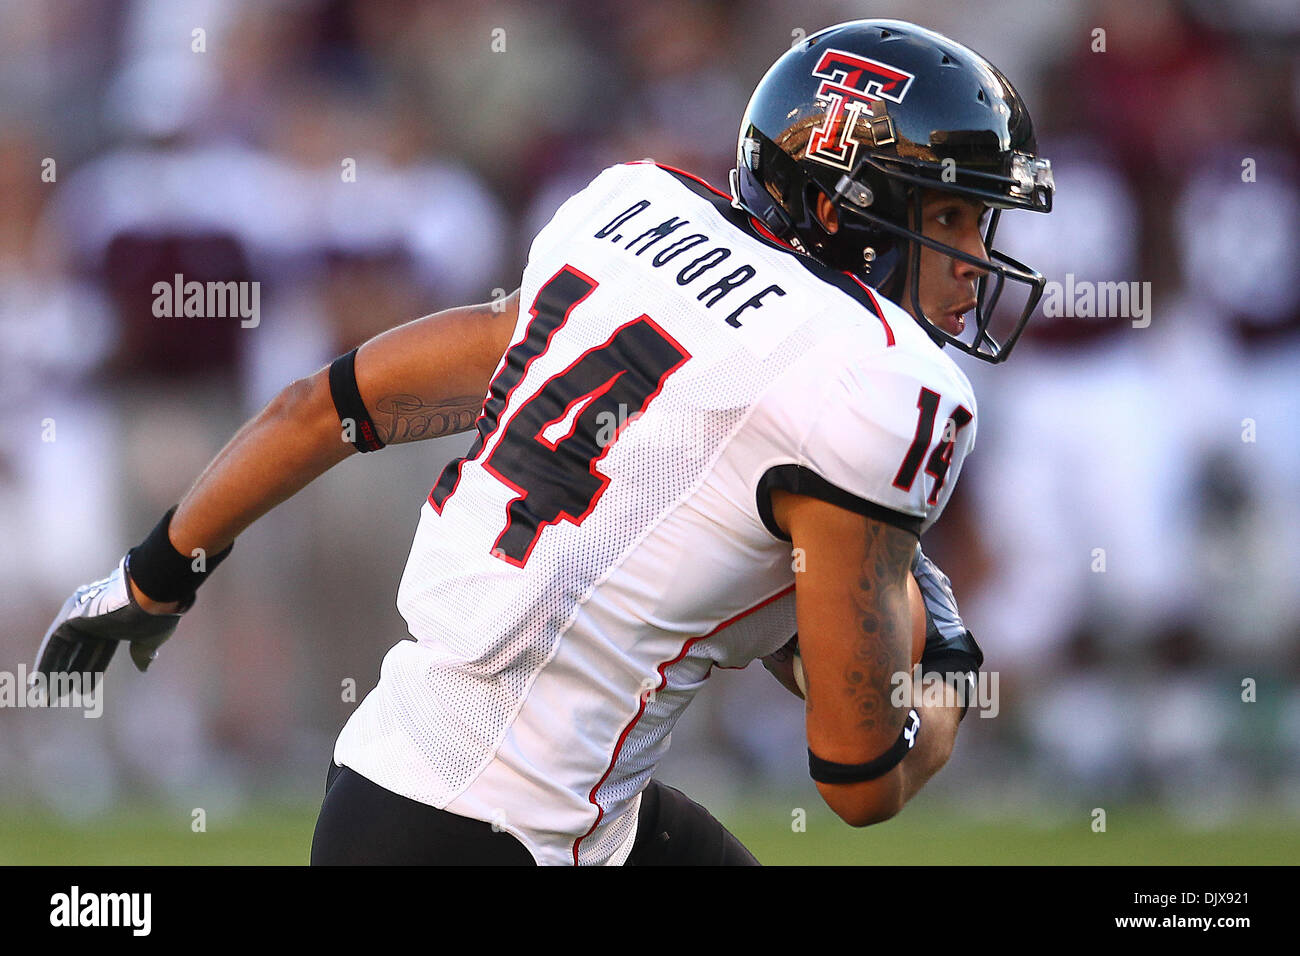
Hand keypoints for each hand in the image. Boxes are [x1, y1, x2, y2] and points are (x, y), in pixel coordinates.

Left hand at [33, 557, 190, 692]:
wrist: (152, 594)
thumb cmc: (156, 616)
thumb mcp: (151, 639)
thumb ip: (142, 653)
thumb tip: (144, 667)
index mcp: (115, 622)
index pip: (97, 650)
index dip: (90, 670)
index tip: (83, 690)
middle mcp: (95, 617)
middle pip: (76, 650)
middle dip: (67, 673)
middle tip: (57, 696)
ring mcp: (81, 614)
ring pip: (61, 648)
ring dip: (52, 672)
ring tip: (46, 698)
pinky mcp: (70, 614)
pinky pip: (53, 643)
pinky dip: (45, 662)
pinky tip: (40, 682)